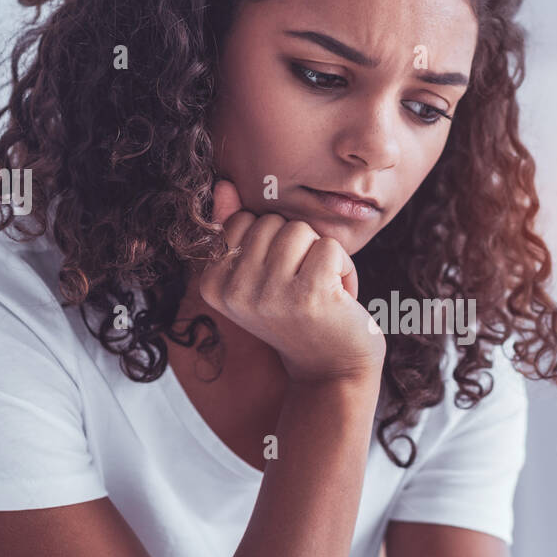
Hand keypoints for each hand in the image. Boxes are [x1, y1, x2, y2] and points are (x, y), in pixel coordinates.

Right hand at [196, 179, 386, 383]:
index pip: (245, 221)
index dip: (273, 244)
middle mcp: (233, 291)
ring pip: (301, 231)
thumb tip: (224, 185)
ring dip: (321, 257)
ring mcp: (269, 295)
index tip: (280, 282)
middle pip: (274, 223)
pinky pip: (330, 246)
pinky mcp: (308, 295)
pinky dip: (344, 268)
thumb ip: (237, 232)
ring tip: (321, 293)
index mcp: (213, 285)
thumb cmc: (298, 318)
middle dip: (299, 249)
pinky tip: (339, 299)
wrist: (332, 371)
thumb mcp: (259, 277)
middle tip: (304, 290)